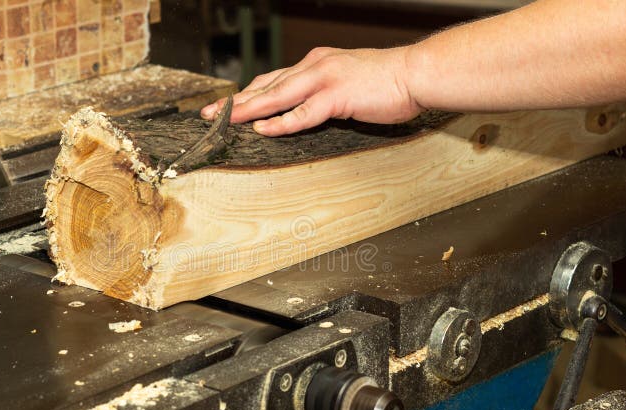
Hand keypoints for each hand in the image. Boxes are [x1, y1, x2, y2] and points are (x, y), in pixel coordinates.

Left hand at [201, 47, 423, 135]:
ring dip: (248, 110)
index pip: (274, 79)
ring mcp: (324, 79)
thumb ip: (323, 92)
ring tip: (225, 120)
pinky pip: (303, 113)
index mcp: (316, 63)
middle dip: (237, 102)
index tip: (228, 104)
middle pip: (267, 86)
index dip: (248, 93)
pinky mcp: (337, 96)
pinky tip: (263, 129)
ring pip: (277, 96)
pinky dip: (281, 123)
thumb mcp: (347, 81)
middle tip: (210, 113)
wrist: (415, 74)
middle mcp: (315, 66)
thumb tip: (306, 109)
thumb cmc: (386, 82)